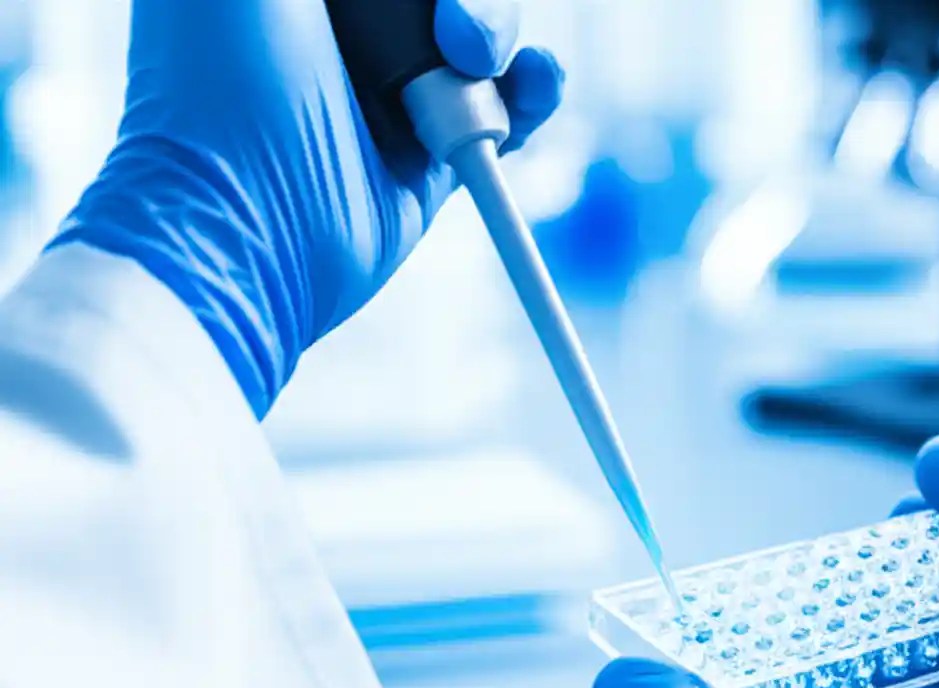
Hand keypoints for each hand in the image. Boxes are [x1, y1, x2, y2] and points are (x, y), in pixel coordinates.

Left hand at [51, 0, 562, 416]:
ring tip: (475, 60)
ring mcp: (396, 86)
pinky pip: (511, 105)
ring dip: (500, 28)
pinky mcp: (440, 151)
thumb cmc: (219, 85)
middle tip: (449, 32)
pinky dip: (534, 88)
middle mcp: (346, 26)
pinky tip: (535, 81)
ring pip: (485, 33)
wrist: (245, 225)